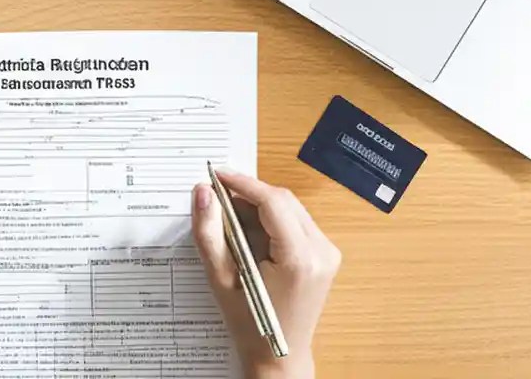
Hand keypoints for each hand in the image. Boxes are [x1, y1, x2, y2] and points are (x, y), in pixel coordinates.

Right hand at [192, 171, 341, 378]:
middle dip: (249, 194)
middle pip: (284, 201)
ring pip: (291, 208)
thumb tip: (202, 193)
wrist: (279, 356)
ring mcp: (328, 252)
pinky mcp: (326, 255)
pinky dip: (272, 219)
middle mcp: (322, 251)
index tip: (216, 175)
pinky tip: (250, 232)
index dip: (242, 184)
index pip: (272, 202)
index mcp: (300, 259)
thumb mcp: (221, 279)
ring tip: (230, 217)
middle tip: (217, 197)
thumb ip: (209, 233)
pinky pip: (296, 222)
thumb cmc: (250, 324)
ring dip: (260, 206)